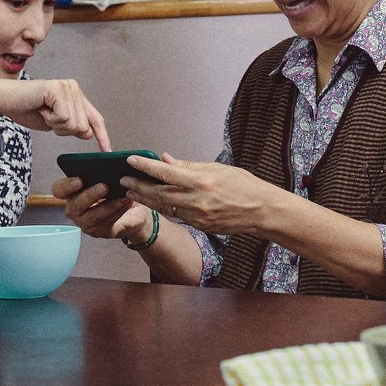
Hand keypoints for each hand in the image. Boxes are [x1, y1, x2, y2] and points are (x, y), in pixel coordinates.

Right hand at [0, 78, 110, 148]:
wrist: (4, 100)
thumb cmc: (26, 110)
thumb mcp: (54, 122)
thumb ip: (72, 126)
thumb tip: (88, 133)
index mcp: (75, 95)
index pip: (95, 118)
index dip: (102, 136)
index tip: (107, 151)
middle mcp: (74, 87)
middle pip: (83, 126)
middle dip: (62, 130)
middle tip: (46, 117)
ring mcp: (67, 86)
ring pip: (74, 124)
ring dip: (55, 125)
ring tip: (43, 112)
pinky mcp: (57, 89)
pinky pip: (63, 118)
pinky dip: (50, 120)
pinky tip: (41, 109)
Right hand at [53, 175, 147, 240]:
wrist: (135, 210)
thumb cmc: (117, 189)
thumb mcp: (111, 176)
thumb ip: (105, 168)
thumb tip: (109, 157)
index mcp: (73, 192)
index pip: (59, 190)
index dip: (66, 185)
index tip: (79, 179)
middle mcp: (75, 208)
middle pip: (72, 206)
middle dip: (89, 196)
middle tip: (104, 186)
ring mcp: (85, 222)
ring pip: (90, 217)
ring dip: (107, 205)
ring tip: (122, 195)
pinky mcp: (99, 232)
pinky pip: (106, 224)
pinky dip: (117, 212)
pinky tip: (127, 203)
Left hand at [122, 153, 280, 238]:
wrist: (261, 210)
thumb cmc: (242, 184)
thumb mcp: (217, 168)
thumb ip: (188, 166)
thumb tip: (165, 159)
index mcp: (202, 181)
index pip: (166, 173)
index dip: (145, 167)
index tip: (130, 160)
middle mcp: (197, 200)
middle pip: (160, 193)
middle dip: (139, 186)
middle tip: (123, 180)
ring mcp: (198, 216)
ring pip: (165, 207)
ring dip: (146, 199)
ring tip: (132, 192)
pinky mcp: (200, 226)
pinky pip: (177, 215)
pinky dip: (163, 207)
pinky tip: (153, 202)